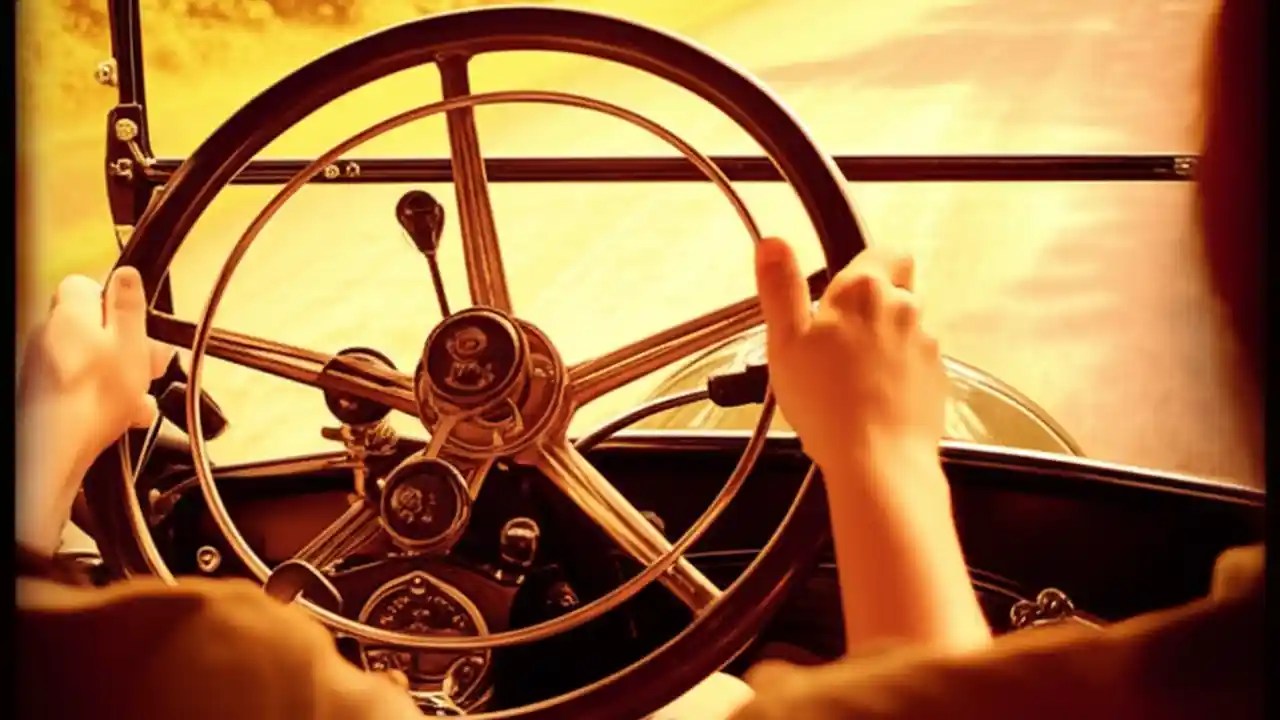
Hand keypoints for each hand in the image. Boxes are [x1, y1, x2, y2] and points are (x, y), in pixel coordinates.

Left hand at [17, 268, 171, 553]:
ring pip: (90, 359)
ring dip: (119, 377)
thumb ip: (128, 306)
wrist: (54, 450)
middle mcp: (49, 333)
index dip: (116, 304)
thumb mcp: (129, 343)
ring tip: (139, 402)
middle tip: (148, 369)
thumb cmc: (96, 397)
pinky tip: (123, 418)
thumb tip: (127, 273)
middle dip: (125, 346)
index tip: (138, 325)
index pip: (87, 286)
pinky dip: (101, 397)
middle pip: (93, 326)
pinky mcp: (42, 392)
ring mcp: (42, 364)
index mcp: (71, 312)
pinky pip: (79, 385)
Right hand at [754, 238, 946, 472]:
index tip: (839, 295)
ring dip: (883, 344)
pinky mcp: (937, 381)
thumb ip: (781, 288)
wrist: (878, 461)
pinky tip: (871, 403)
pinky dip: (898, 376)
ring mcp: (926, 346)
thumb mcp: (785, 342)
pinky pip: (915, 366)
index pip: (884, 251)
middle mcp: (904, 309)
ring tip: (849, 381)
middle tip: (833, 344)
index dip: (865, 266)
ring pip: (904, 330)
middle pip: (895, 292)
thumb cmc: (826, 401)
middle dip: (869, 310)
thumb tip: (773, 243)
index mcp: (865, 290)